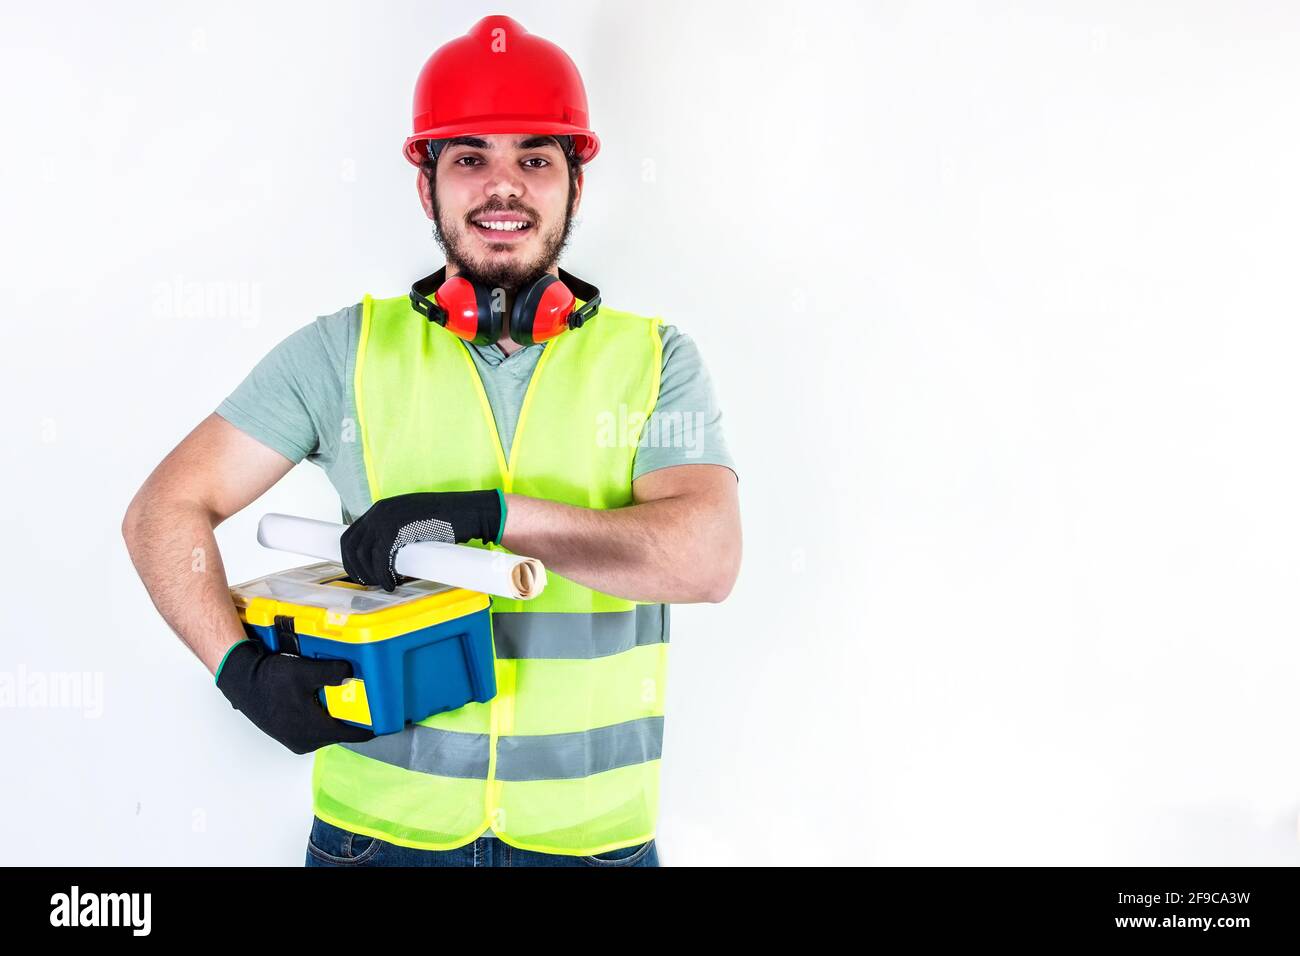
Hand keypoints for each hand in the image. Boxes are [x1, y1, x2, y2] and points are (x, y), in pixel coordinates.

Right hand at [215, 640, 375, 753]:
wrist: (241, 681)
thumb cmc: (269, 680)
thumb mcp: (304, 672)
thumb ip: (331, 673)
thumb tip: (352, 672)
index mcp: (315, 731)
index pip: (355, 735)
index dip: (373, 727)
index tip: (389, 720)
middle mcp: (307, 741)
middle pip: (342, 732)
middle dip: (355, 718)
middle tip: (368, 700)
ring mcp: (296, 739)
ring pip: (327, 729)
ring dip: (337, 716)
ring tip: (347, 697)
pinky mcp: (289, 733)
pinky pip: (314, 727)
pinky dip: (322, 716)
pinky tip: (323, 698)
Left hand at [340, 490, 504, 590]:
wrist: (469, 511)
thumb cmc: (447, 519)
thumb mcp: (414, 520)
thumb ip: (397, 533)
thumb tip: (386, 559)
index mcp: (381, 508)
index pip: (351, 535)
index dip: (351, 558)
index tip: (359, 573)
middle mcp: (379, 511)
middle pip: (351, 545)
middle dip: (356, 569)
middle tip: (368, 584)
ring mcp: (387, 519)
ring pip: (363, 554)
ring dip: (370, 574)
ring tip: (383, 585)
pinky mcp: (398, 530)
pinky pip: (380, 559)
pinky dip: (383, 575)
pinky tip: (392, 584)